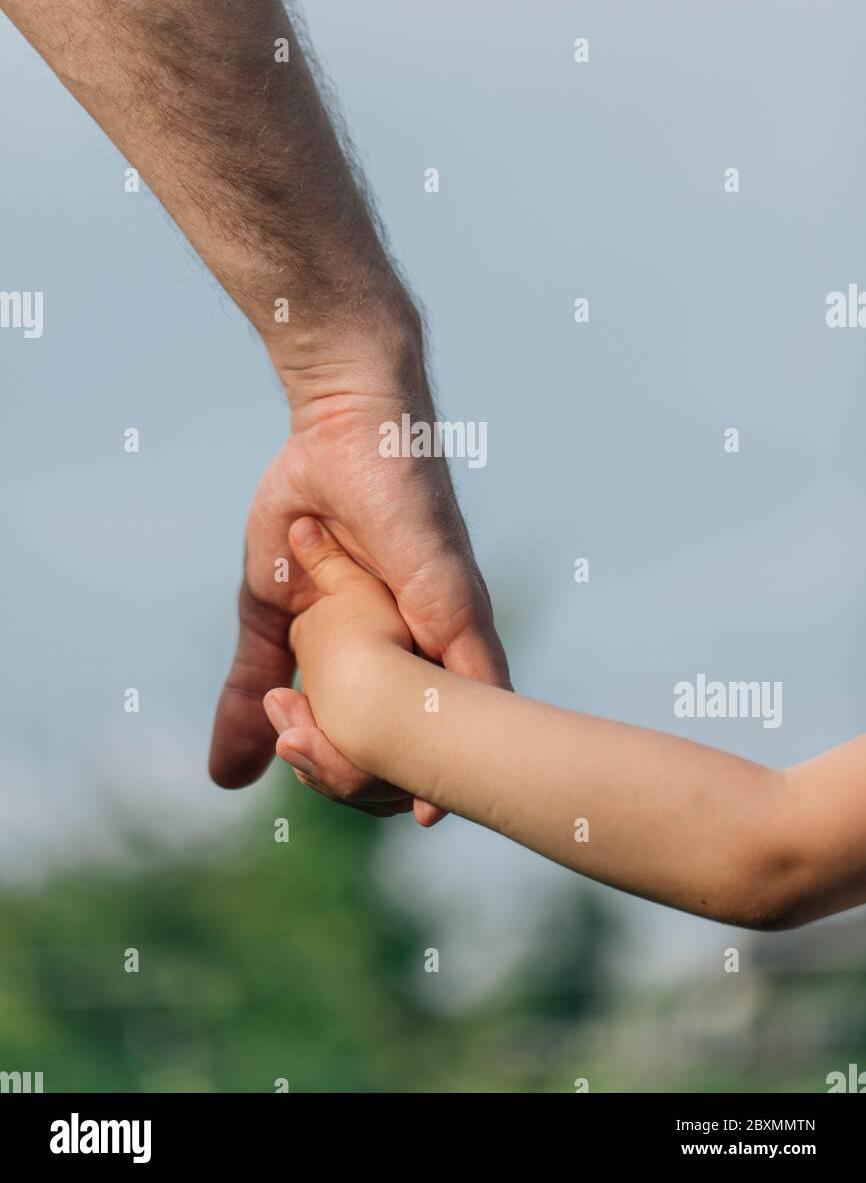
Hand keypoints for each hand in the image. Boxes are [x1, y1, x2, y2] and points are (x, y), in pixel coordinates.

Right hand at [208, 351, 509, 823]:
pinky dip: (455, 743)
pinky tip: (433, 793)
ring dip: (386, 771)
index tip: (287, 754)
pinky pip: (476, 686)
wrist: (336, 432)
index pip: (378, 752)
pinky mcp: (460, 605)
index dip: (335, 774)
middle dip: (357, 785)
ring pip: (445, 741)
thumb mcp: (270, 615)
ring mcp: (453, 635)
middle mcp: (432, 659)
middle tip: (300, 755)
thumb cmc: (309, 513)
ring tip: (327, 757)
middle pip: (414, 762)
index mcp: (391, 663)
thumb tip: (228, 779)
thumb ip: (253, 690)